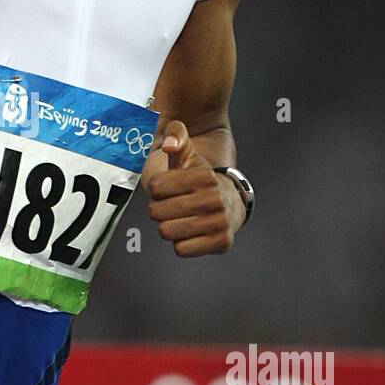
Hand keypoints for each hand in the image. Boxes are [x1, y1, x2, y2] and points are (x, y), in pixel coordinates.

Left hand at [141, 120, 243, 257]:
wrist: (230, 204)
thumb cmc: (200, 180)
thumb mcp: (188, 153)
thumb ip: (176, 135)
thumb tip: (168, 144)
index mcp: (204, 175)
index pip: (154, 188)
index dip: (156, 189)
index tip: (169, 187)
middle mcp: (215, 198)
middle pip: (157, 212)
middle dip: (159, 209)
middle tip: (173, 205)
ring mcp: (220, 221)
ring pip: (166, 231)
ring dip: (168, 226)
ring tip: (180, 217)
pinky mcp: (221, 242)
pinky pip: (181, 249)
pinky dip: (181, 243)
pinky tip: (190, 232)